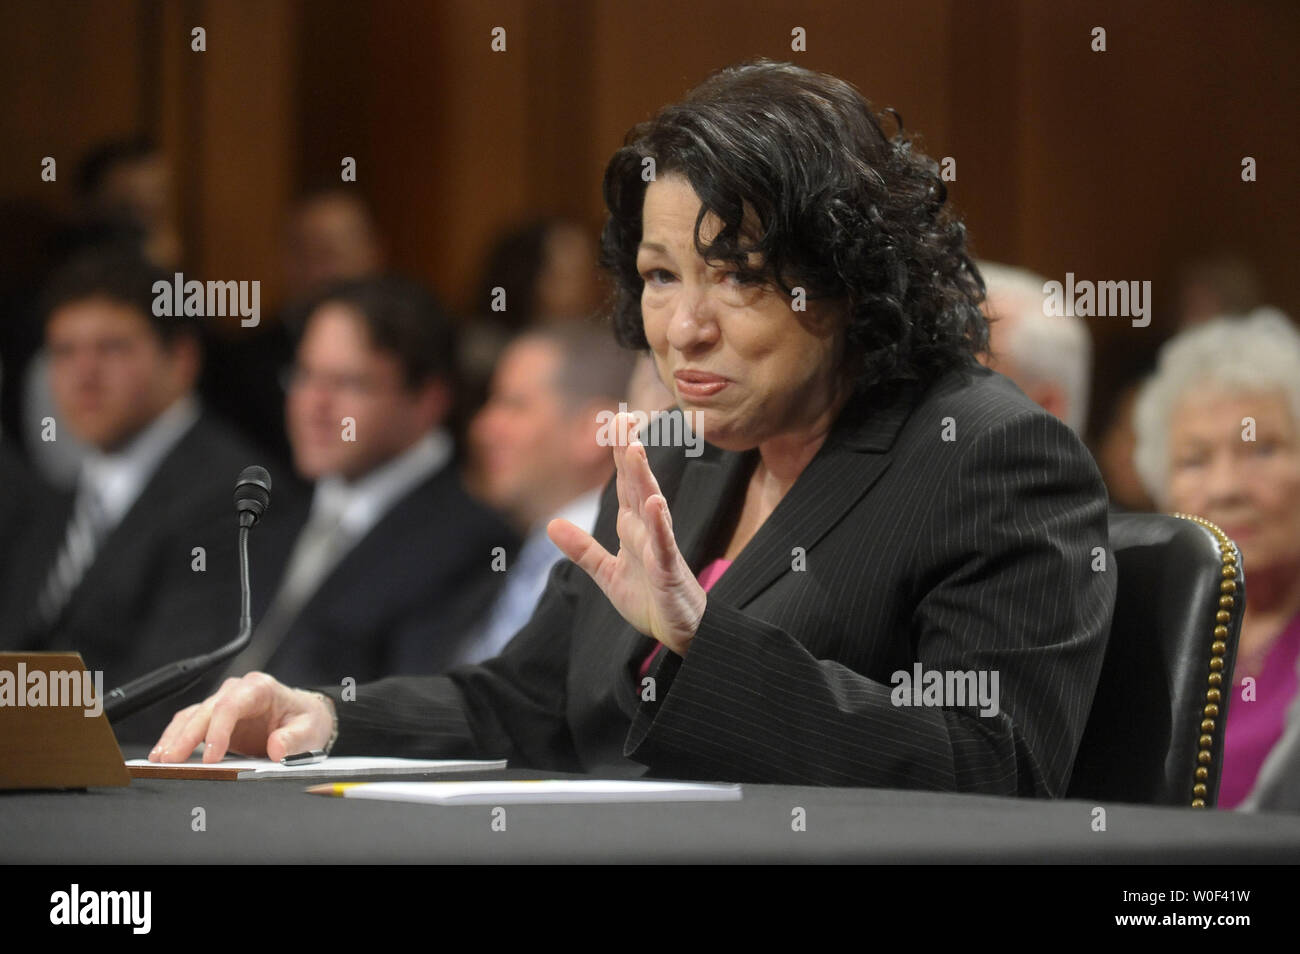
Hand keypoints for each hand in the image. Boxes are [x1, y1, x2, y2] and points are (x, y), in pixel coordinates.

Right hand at [148, 672, 333, 762]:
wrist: (305, 716)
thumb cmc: (306, 720)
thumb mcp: (309, 730)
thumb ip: (294, 739)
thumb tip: (276, 749)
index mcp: (260, 688)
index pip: (231, 706)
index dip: (217, 730)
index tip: (211, 756)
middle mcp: (238, 691)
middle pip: (206, 710)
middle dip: (187, 736)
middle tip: (172, 760)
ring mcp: (224, 702)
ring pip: (192, 715)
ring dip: (175, 737)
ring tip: (161, 759)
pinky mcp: (215, 718)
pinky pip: (190, 724)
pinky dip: (176, 738)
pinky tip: (164, 754)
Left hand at [547, 416, 705, 654]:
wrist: (680, 632)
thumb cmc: (650, 599)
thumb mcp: (607, 574)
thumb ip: (582, 549)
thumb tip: (551, 524)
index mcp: (633, 527)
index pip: (624, 483)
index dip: (618, 452)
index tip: (614, 420)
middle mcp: (648, 530)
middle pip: (637, 484)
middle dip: (628, 451)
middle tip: (622, 417)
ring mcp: (660, 548)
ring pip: (650, 506)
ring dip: (643, 478)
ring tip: (634, 449)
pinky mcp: (669, 571)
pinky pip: (664, 545)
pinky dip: (660, 524)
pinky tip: (656, 503)